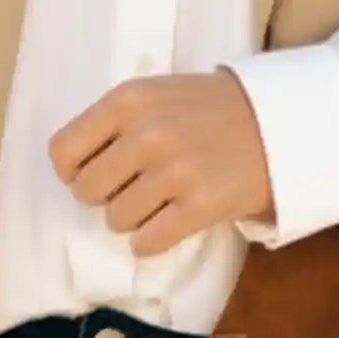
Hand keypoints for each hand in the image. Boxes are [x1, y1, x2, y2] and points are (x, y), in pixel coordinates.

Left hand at [49, 71, 274, 257]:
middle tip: (133, 187)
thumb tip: (71, 171)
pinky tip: (169, 221)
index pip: (63, 152)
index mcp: (127, 100)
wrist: (276, 123)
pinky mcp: (201, 206)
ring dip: (132, 218)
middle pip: (87, 191)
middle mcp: (147, 134)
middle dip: (105, 196)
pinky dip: (151, 241)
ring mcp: (175, 171)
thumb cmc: (206, 110)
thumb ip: (111, 123)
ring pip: (116, 221)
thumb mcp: (154, 94)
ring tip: (159, 200)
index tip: (94, 172)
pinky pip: (147, 243)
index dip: (72, 170)